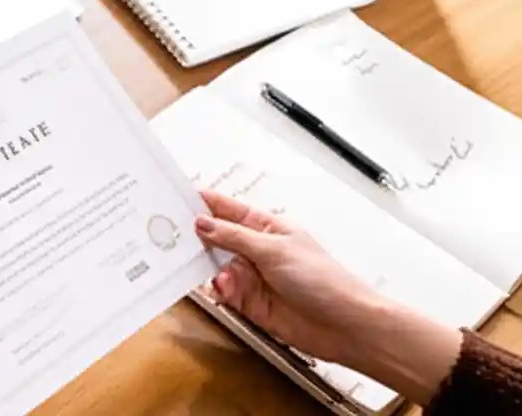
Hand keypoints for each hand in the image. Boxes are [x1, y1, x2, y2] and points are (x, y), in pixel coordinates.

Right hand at [195, 189, 386, 364]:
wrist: (343, 325)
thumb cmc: (324, 280)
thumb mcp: (274, 249)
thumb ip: (234, 237)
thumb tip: (205, 224)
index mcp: (269, 228)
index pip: (231, 210)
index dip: (207, 203)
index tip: (182, 197)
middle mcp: (259, 251)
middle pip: (219, 239)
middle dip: (200, 237)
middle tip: (178, 235)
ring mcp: (254, 277)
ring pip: (217, 267)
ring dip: (210, 267)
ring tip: (205, 265)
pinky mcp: (251, 304)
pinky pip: (225, 292)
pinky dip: (220, 289)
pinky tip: (224, 287)